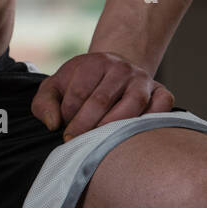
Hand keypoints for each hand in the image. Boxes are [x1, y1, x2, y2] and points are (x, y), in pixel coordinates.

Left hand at [30, 52, 175, 139]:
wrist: (112, 72)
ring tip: (99, 144)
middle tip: (76, 144)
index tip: (64, 132)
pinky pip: (161, 107)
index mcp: (94, 63)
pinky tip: (132, 136)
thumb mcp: (56, 87)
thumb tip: (52, 124)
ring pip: (132, 105)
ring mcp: (143, 79)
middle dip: (85, 127)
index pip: (78, 93)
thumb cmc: (80, 85)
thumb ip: (45, 103)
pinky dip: (151, 121)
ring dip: (113, 128)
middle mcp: (121, 68)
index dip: (68, 116)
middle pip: (102, 101)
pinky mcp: (161, 92)